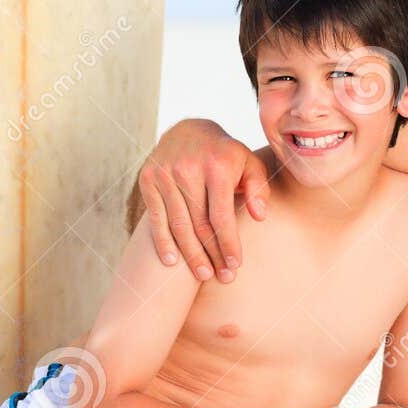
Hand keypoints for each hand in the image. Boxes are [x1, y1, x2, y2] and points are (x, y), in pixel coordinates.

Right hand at [137, 119, 270, 281]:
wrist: (188, 130)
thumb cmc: (226, 155)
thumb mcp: (249, 163)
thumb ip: (259, 188)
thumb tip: (259, 216)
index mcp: (217, 165)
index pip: (222, 215)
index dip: (228, 243)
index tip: (235, 265)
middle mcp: (188, 168)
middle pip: (199, 224)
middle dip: (212, 254)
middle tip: (222, 277)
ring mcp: (165, 174)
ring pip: (178, 225)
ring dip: (190, 254)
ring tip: (203, 275)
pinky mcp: (148, 179)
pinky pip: (156, 217)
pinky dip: (163, 241)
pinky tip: (171, 262)